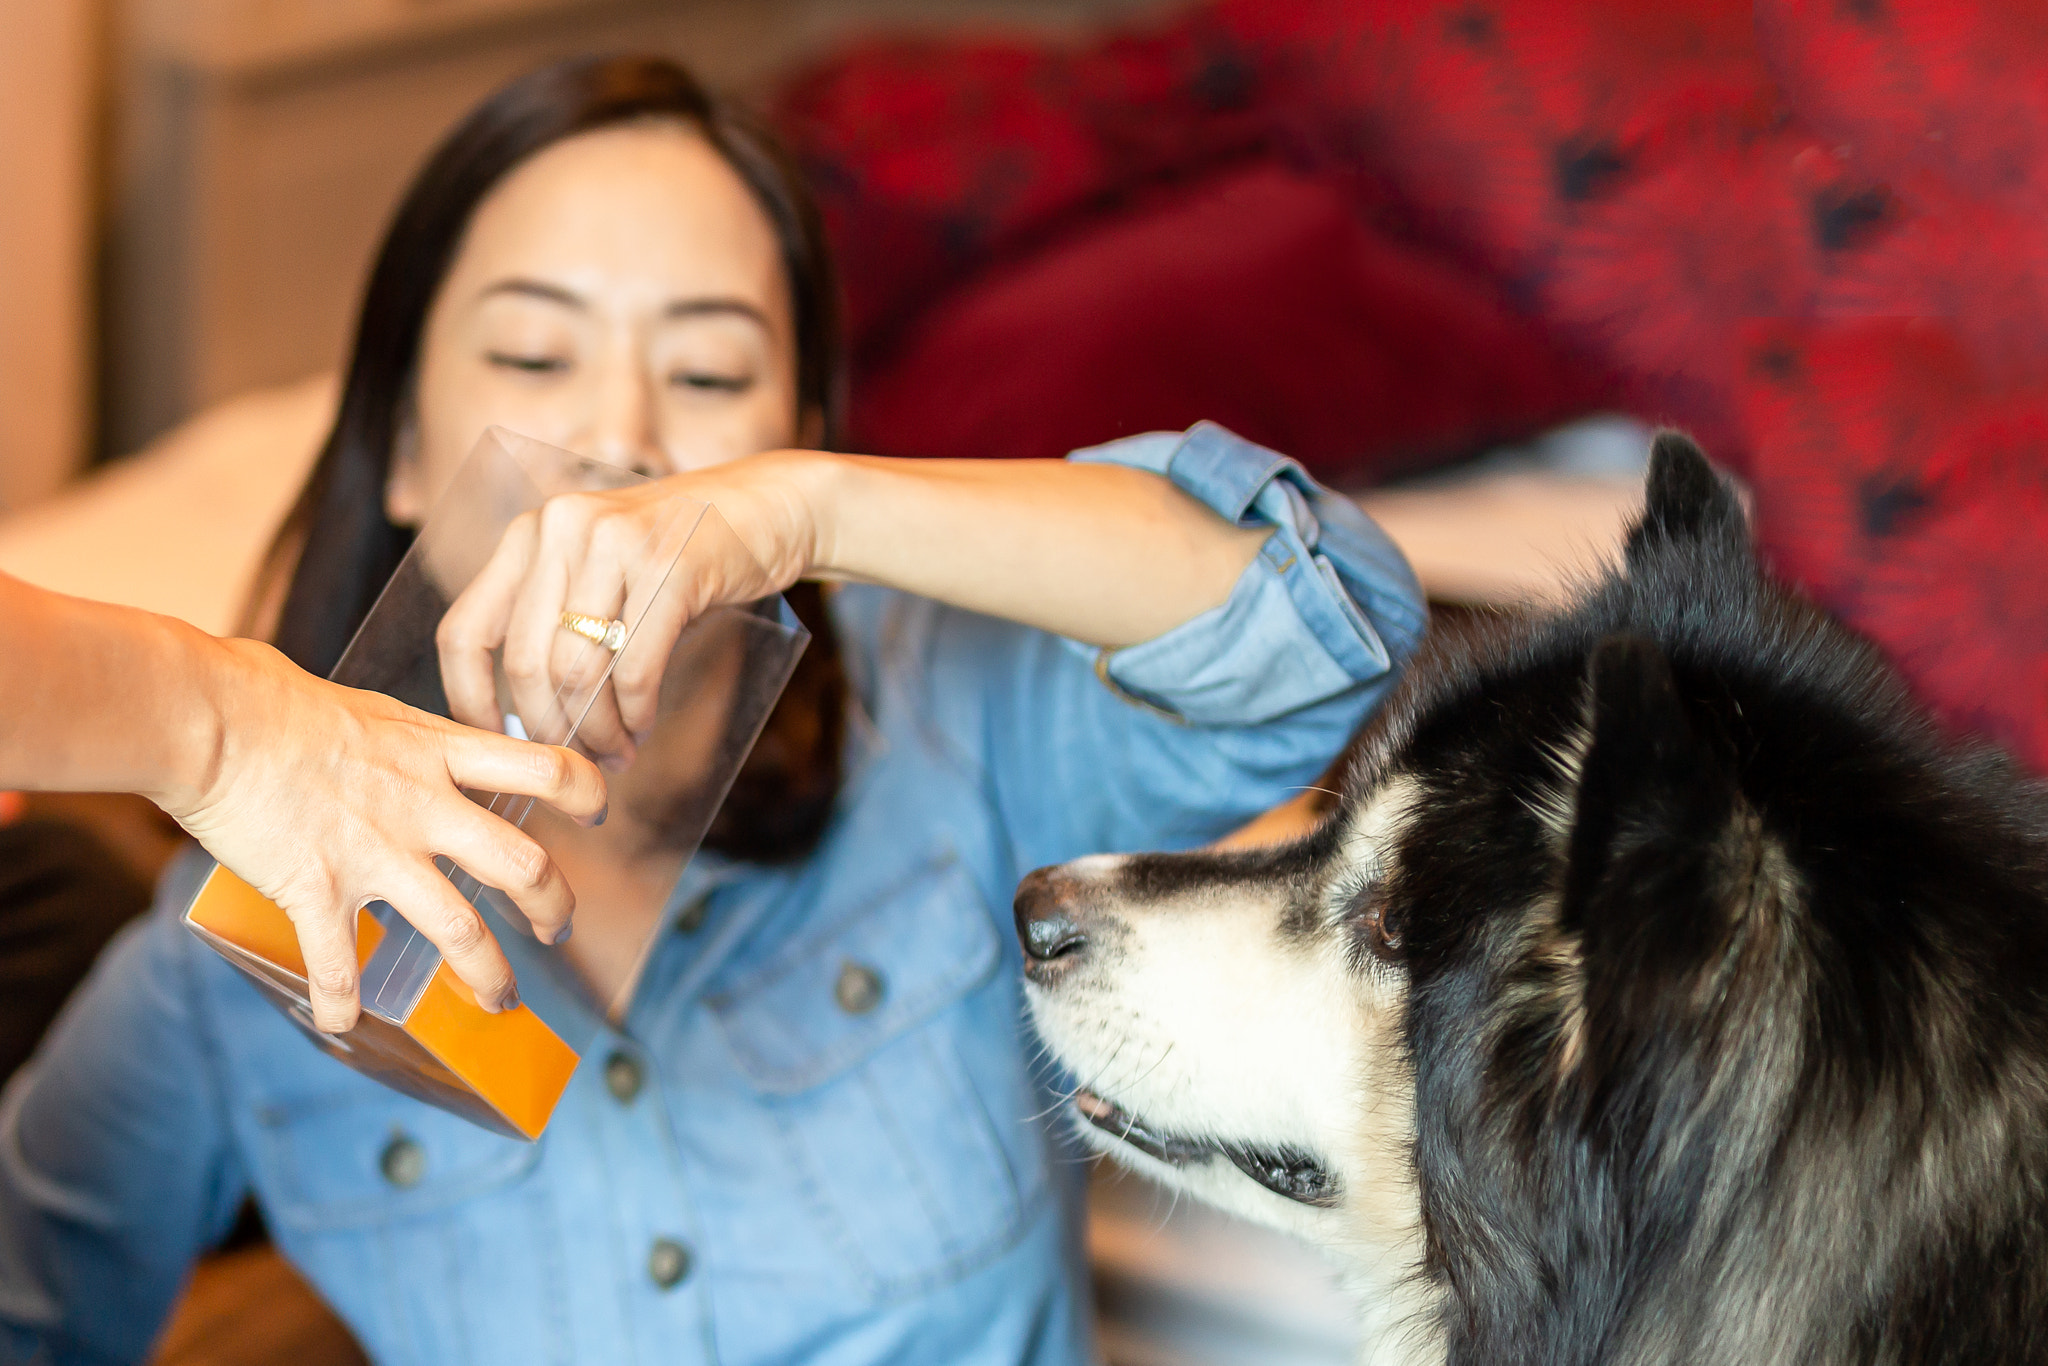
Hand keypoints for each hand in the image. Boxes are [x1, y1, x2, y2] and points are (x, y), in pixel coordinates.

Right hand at [163, 637, 608, 1031]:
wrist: (210, 716)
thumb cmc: (274, 699)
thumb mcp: (373, 711)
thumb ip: (408, 741)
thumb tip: (413, 741)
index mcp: (439, 754)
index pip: (544, 766)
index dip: (586, 791)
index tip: (599, 810)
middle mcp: (423, 806)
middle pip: (524, 864)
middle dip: (553, 906)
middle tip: (556, 929)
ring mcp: (374, 851)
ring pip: (460, 927)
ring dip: (489, 973)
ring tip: (501, 999)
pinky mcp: (318, 887)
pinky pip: (338, 965)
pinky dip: (343, 1004)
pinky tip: (343, 1026)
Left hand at [436, 451, 821, 764]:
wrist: (769, 505)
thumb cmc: (680, 554)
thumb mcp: (601, 570)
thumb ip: (556, 620)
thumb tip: (522, 721)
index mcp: (529, 533)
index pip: (464, 629)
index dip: (470, 700)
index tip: (498, 744)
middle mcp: (561, 528)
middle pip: (524, 663)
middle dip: (548, 730)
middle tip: (576, 762)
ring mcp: (614, 543)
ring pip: (578, 673)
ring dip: (597, 731)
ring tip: (616, 752)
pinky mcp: (671, 566)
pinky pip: (635, 669)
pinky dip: (636, 714)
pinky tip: (644, 727)